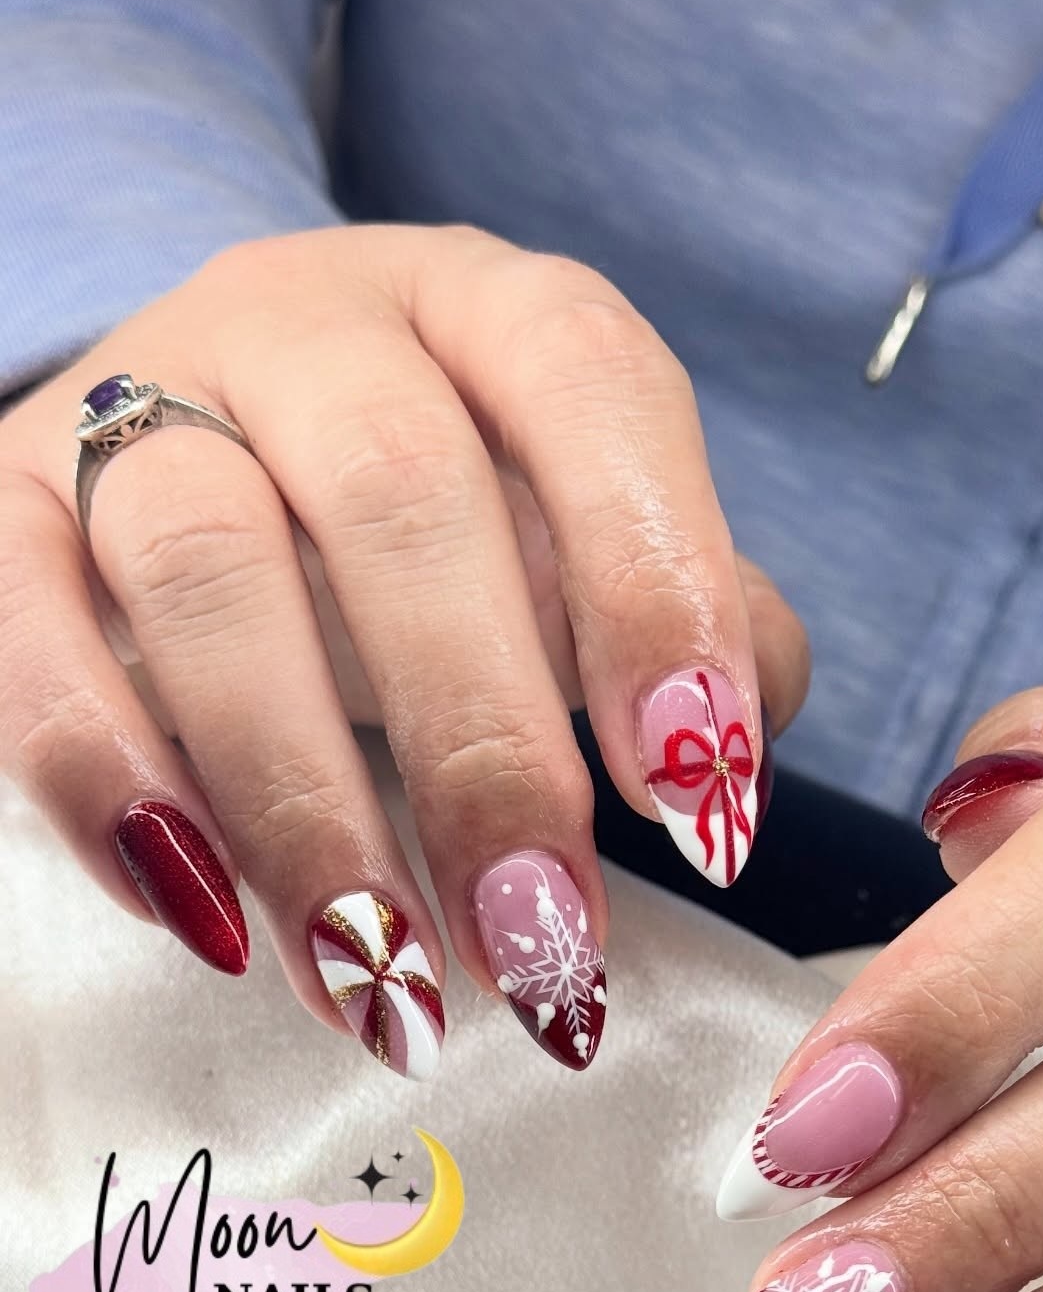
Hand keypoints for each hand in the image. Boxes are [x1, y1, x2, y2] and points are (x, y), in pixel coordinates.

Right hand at [0, 226, 805, 1076]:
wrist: (221, 445)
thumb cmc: (448, 523)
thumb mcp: (582, 540)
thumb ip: (689, 621)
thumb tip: (723, 765)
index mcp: (489, 311)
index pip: (589, 383)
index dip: (653, 584)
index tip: (696, 798)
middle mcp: (316, 323)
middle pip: (397, 490)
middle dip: (480, 746)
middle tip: (539, 944)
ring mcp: (145, 396)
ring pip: (205, 562)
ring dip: (302, 804)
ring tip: (381, 980)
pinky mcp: (8, 500)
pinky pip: (25, 628)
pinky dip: (111, 783)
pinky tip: (208, 920)